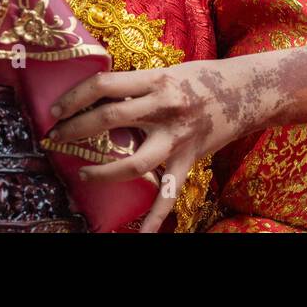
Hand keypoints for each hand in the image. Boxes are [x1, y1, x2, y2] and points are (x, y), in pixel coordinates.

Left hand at [46, 59, 263, 232]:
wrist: (250, 89)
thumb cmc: (205, 76)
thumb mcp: (169, 72)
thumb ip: (139, 85)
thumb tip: (101, 96)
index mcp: (157, 80)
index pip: (105, 85)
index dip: (75, 97)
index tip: (57, 109)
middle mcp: (165, 107)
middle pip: (110, 119)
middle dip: (75, 130)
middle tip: (55, 137)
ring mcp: (177, 137)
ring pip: (134, 162)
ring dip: (103, 172)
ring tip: (83, 174)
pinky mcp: (189, 159)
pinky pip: (169, 193)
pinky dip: (155, 218)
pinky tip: (140, 235)